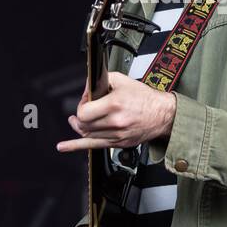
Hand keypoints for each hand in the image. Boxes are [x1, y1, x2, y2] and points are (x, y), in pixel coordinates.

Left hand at [55, 72, 176, 152]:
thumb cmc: (145, 98)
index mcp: (115, 105)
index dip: (82, 104)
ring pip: (86, 134)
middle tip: (87, 107)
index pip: (84, 111)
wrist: (162, 115)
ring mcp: (116, 135)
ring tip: (79, 120)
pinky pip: (92, 146)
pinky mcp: (118, 144)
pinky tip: (63, 146)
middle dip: (81, 114)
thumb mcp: (122, 80)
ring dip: (81, 126)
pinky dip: (75, 146)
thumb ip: (100, 80)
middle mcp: (115, 122)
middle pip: (83, 123)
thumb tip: (87, 89)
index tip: (87, 100)